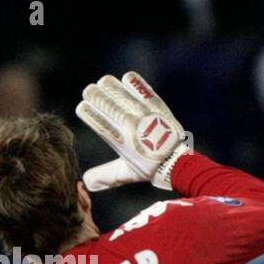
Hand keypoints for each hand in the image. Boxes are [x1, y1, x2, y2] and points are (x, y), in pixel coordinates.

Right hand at [76, 72, 188, 191]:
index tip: (84, 108)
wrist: (179, 162)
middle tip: (92, 93)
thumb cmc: (151, 169)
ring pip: (116, 89)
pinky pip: (139, 86)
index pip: (92, 117)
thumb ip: (105, 175)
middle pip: (100, 99)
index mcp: (117, 140)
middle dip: (93, 94)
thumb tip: (86, 182)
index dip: (85, 110)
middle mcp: (128, 124)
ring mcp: (142, 113)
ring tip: (105, 84)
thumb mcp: (126, 173)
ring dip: (107, 85)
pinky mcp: (155, 105)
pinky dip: (131, 81)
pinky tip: (126, 80)